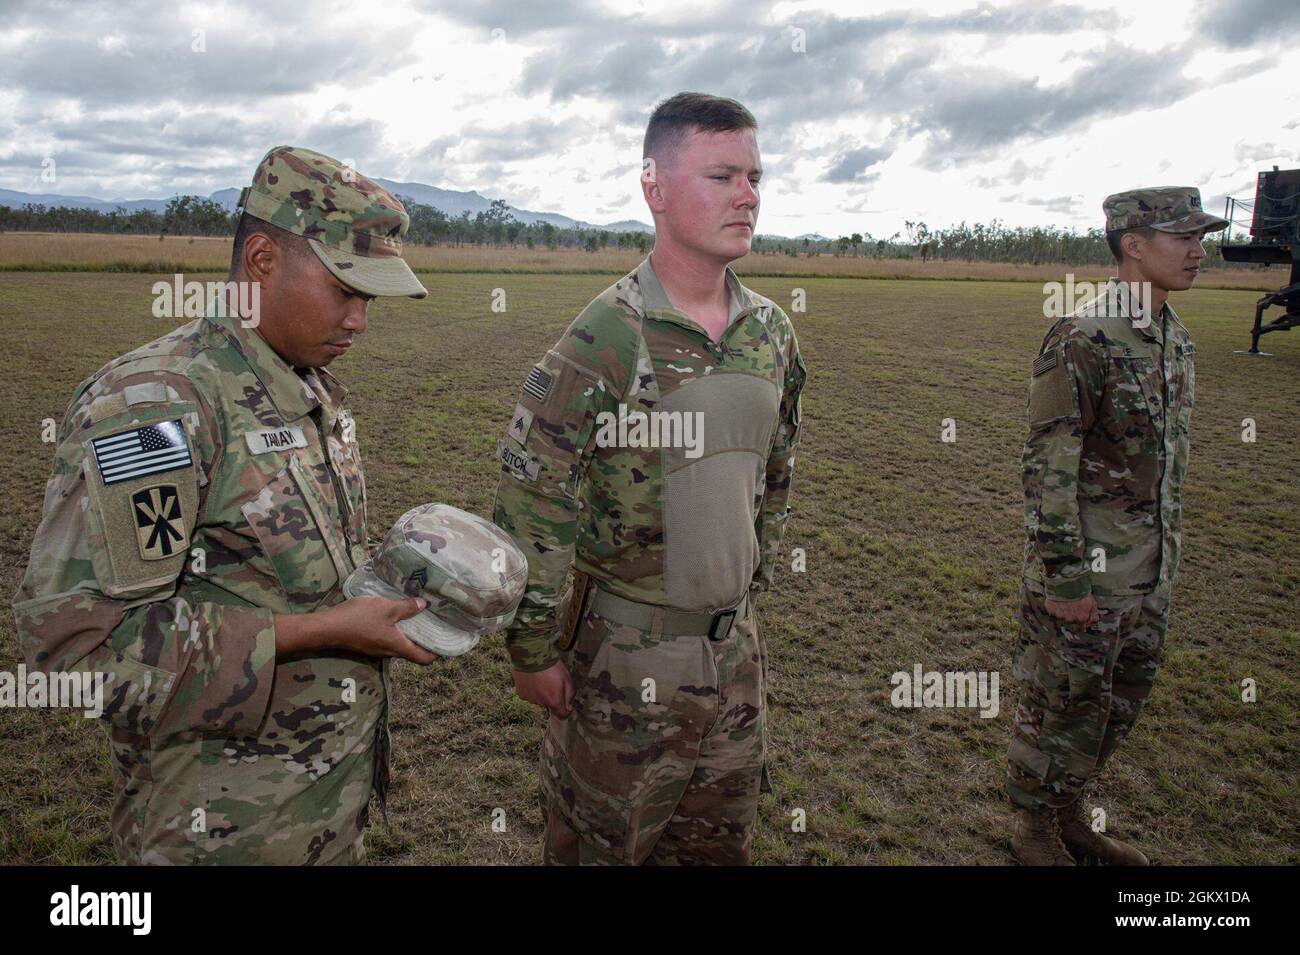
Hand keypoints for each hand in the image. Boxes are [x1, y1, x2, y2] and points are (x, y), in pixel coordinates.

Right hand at [316, 596, 437, 663]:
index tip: (446, 642)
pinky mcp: (367, 643)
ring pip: (399, 644)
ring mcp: (377, 649)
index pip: (424, 659)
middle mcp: (389, 652)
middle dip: (424, 640)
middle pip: (412, 652)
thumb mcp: (386, 608)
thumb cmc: (358, 619)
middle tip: (433, 623)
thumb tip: (424, 605)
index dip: (437, 653)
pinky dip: (395, 630)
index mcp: (398, 647)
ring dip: (408, 633)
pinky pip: (388, 639)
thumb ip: (406, 607)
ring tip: (416, 615)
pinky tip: (394, 615)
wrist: (326, 628)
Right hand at [512, 660, 573, 718]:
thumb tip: (568, 707)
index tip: (566, 703)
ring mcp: (530, 698)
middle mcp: (541, 703)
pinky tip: (532, 678)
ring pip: (538, 699)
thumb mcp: (567, 679)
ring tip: (541, 678)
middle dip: (552, 696)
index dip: (565, 710)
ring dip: (540, 692)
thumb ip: (569, 695)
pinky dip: (531, 689)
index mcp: (554, 701)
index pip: (561, 715)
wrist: (532, 655)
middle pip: (549, 705)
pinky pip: (529, 694)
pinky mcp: (521, 693)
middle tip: (552, 682)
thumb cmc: (552, 666)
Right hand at [1044, 594, 1099, 627]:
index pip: (1082, 627)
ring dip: (1063, 610)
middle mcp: (1070, 619)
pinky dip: (1055, 606)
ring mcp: (1059, 614)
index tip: (1081, 616)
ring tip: (1065, 601)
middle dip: (1072, 615)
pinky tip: (1058, 600)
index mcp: (1081, 618)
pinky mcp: (1051, 609)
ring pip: (1061, 616)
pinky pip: (1053, 610)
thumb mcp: (1093, 603)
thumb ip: (1093, 615)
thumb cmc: (1080, 591)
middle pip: (1071, 621)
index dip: (1082, 621)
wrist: (1067, 582)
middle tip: (1073, 605)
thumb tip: (1093, 621)